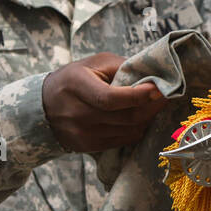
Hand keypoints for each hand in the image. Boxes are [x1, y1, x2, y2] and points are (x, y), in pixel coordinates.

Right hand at [42, 53, 165, 151]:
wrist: (44, 106)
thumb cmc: (74, 79)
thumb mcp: (93, 63)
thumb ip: (121, 66)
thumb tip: (152, 74)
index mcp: (76, 86)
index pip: (111, 98)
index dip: (138, 96)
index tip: (158, 89)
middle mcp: (78, 113)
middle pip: (125, 117)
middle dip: (151, 107)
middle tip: (166, 97)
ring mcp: (82, 133)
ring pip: (128, 131)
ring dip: (146, 119)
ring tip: (154, 106)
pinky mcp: (88, 146)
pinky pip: (123, 140)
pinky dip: (136, 129)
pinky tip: (140, 119)